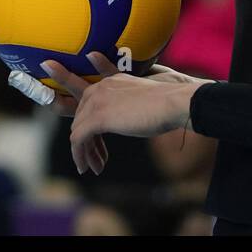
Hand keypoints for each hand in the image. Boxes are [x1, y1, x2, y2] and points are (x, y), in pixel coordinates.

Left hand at [42, 55, 204, 174]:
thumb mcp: (138, 103)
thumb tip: (125, 121)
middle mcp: (99, 88)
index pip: (89, 108)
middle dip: (88, 143)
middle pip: (81, 120)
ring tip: (94, 168)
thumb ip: (126, 108)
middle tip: (99, 162)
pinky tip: (88, 167)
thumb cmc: (164, 105)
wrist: (173, 103)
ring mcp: (96, 101)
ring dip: (84, 153)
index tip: (101, 149)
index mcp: (109, 82)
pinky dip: (80, 155)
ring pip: (78, 131)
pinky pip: (78, 139)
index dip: (93, 131)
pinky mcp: (98, 117)